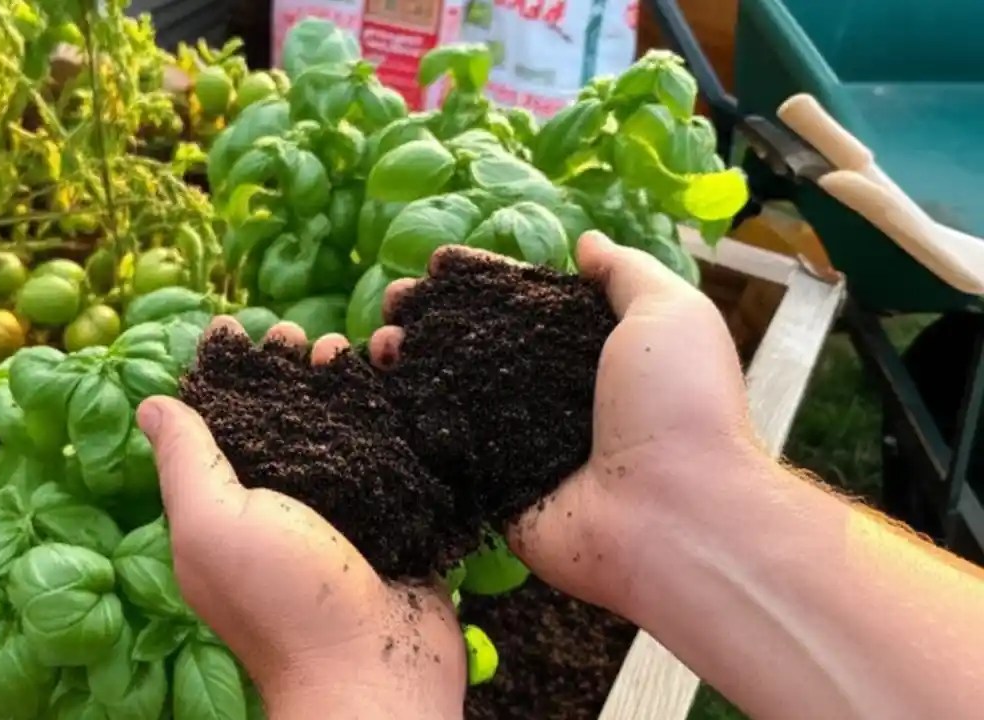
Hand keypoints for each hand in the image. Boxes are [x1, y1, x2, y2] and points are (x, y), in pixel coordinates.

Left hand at [138, 321, 465, 719]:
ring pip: (338, 427)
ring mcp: (341, 512)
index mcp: (227, 505)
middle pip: (280, 416)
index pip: (219, 421)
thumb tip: (148, 401)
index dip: (225, 371)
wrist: (375, 669)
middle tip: (300, 334)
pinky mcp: (394, 517)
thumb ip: (184, 460)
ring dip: (340, 381)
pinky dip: (390, 414)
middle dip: (286, 367)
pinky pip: (390, 453)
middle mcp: (280, 505)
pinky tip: (393, 379)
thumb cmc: (283, 599)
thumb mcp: (213, 523)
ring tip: (348, 347)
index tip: (238, 326)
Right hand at [371, 233, 764, 614]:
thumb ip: (626, 273)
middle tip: (393, 302)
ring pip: (451, 396)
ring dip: (408, 367)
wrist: (675, 514)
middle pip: (476, 348)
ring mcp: (520, 445)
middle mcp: (551, 395)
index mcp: (592, 352)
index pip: (522, 305)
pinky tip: (374, 396)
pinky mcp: (496, 492)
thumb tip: (587, 242)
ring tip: (376, 344)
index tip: (436, 264)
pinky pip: (443, 454)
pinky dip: (407, 425)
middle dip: (430, 319)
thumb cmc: (680, 406)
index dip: (478, 282)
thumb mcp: (670, 313)